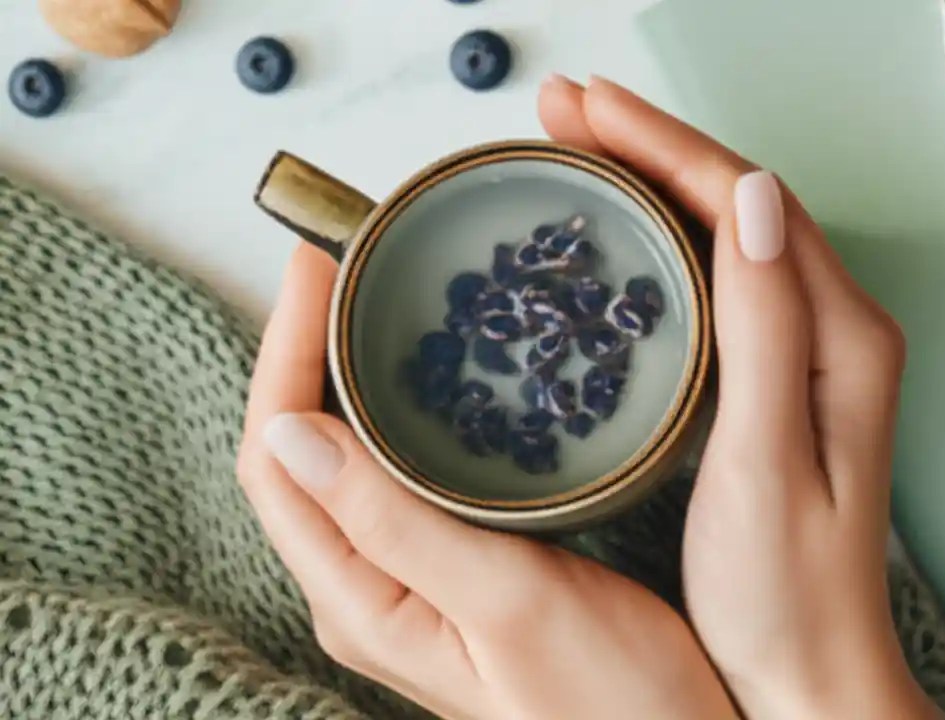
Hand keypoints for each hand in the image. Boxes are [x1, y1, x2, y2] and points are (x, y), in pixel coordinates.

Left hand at [237, 245, 737, 719]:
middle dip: (307, 349)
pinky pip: (399, 474)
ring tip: (382, 298)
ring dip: (350, 375)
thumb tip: (290, 428)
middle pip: (301, 451)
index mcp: (362, 599)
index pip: (277, 461)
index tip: (316, 267)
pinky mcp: (456, 569)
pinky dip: (403, 411)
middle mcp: (369, 588)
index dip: (282, 354)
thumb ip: (398, 522)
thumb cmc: (607, 698)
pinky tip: (443, 373)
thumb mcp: (506, 602)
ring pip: (349, 458)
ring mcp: (410, 580)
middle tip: (349, 265)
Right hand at [539, 76, 939, 718]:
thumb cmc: (786, 594)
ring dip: (655, 178)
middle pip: (740, 202)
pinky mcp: (780, 379)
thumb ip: (767, 330)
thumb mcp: (765, 462)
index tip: (589, 110)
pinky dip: (667, 235)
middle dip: (649, 144)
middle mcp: (835, 330)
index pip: (748, 204)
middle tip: (562, 111)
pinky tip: (623, 230)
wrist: (811, 671)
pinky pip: (724, 278)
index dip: (665, 146)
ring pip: (729, 232)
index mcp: (842, 339)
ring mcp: (808, 352)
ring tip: (579, 146)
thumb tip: (753, 200)